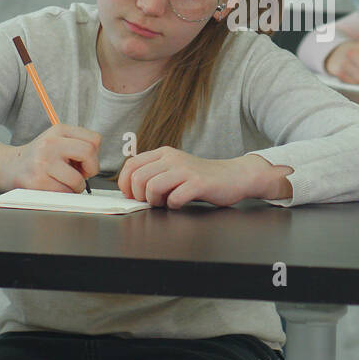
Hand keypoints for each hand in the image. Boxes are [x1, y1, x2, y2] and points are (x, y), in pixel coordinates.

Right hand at [0, 123, 100, 192]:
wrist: (10, 167)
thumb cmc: (41, 157)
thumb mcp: (59, 141)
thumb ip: (79, 146)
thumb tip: (95, 162)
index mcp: (59, 130)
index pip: (94, 139)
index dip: (95, 155)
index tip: (85, 162)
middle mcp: (49, 143)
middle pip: (88, 153)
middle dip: (91, 169)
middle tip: (82, 174)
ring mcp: (42, 163)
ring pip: (77, 180)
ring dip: (76, 186)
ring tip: (64, 181)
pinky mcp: (37, 182)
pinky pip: (64, 193)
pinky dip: (64, 194)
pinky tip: (54, 186)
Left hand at [117, 148, 283, 208]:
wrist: (233, 176)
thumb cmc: (201, 177)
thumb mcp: (175, 168)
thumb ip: (155, 173)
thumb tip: (131, 189)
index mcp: (164, 153)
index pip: (131, 164)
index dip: (125, 183)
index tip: (131, 195)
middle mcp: (172, 158)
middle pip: (138, 178)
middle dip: (140, 196)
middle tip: (151, 202)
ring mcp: (185, 170)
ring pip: (153, 187)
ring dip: (155, 201)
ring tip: (165, 203)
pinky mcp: (198, 183)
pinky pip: (174, 198)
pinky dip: (173, 205)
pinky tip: (180, 203)